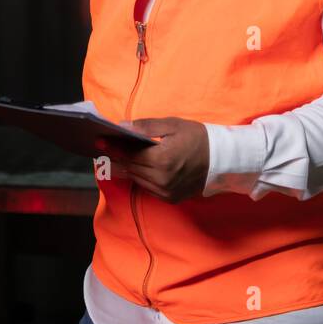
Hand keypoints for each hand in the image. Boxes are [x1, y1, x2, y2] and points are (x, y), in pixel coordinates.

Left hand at [94, 117, 209, 203]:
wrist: (223, 160)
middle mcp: (162, 179)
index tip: (99, 141)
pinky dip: (140, 177)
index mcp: (162, 160)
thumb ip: (146, 127)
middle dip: (117, 157)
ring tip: (115, 157)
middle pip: (131, 168)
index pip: (130, 154)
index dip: (114, 147)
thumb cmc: (198, 138)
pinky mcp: (170, 198)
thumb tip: (123, 126)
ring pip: (137, 179)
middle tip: (104, 148)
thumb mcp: (173, 125)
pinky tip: (134, 168)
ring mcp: (166, 191)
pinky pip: (148, 187)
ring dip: (126, 168)